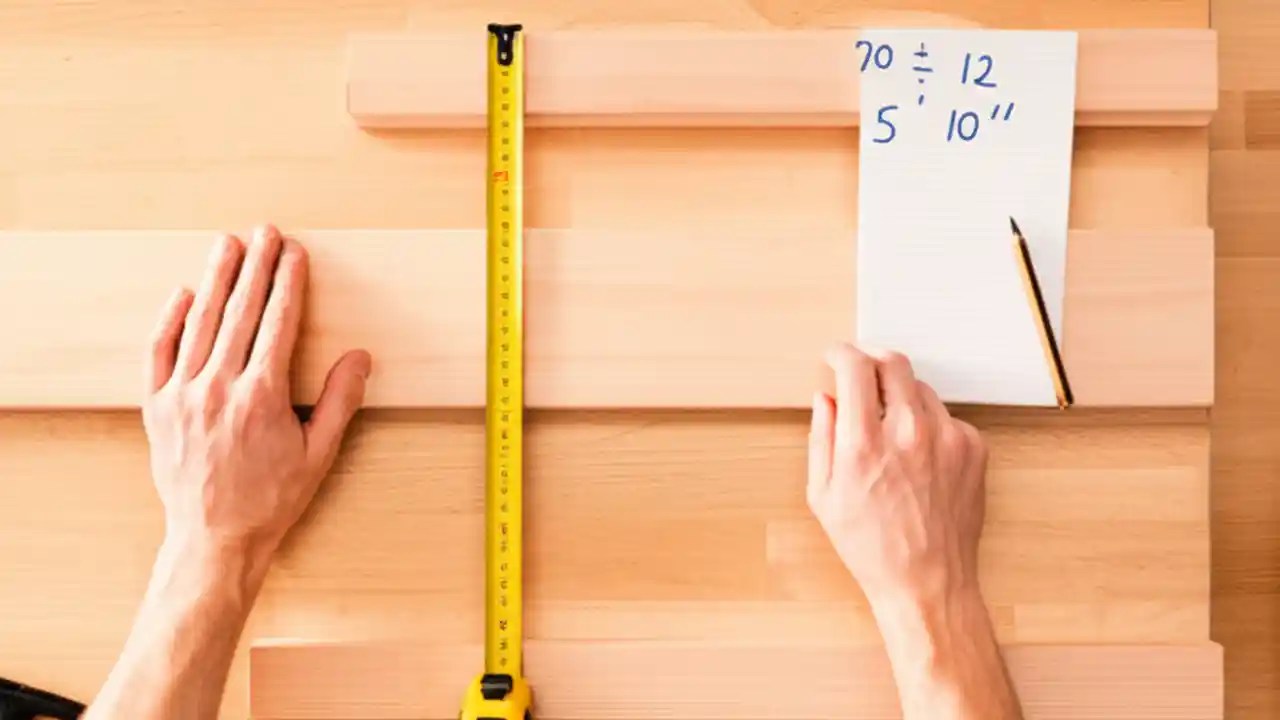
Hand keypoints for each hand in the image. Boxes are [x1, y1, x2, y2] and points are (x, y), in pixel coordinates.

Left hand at [143, 225, 370, 562]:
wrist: (214, 539)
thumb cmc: (271, 500)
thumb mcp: (319, 455)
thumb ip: (339, 402)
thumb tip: (360, 358)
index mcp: (261, 397)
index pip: (278, 323)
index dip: (289, 283)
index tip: (295, 254)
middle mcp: (218, 388)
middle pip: (240, 312)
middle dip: (256, 267)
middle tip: (266, 232)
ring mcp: (182, 396)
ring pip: (200, 323)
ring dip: (216, 279)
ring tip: (227, 245)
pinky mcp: (157, 408)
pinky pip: (159, 352)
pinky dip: (170, 319)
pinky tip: (183, 293)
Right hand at [807, 343, 987, 608]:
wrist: (927, 582)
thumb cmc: (872, 546)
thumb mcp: (823, 495)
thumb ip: (822, 438)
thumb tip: (827, 398)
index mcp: (865, 444)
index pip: (855, 367)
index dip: (840, 353)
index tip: (835, 356)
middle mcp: (910, 433)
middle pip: (894, 362)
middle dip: (871, 358)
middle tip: (862, 370)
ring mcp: (948, 438)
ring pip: (921, 388)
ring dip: (900, 394)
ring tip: (888, 426)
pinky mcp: (973, 448)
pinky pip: (946, 417)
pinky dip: (928, 423)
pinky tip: (918, 454)